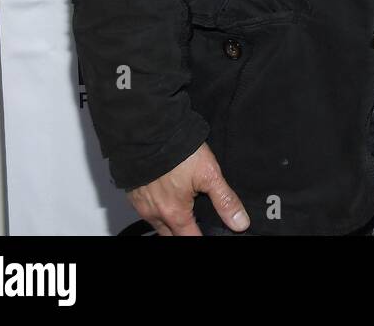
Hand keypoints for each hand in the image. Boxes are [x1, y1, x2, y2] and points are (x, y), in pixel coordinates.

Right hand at [127, 143, 248, 235]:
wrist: (148, 135)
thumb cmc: (178, 153)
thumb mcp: (210, 174)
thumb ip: (225, 200)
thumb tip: (240, 223)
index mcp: (175, 213)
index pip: (191, 238)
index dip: (202, 238)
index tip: (209, 235)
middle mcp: (156, 214)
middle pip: (172, 234)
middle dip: (184, 233)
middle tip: (197, 226)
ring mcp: (142, 204)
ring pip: (158, 223)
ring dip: (170, 222)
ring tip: (184, 214)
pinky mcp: (134, 193)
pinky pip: (146, 209)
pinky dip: (158, 209)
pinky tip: (166, 198)